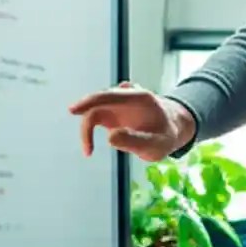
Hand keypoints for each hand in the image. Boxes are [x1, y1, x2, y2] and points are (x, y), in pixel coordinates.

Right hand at [68, 82, 196, 160]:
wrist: (172, 129)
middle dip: (86, 121)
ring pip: (94, 109)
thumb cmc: (166, 136)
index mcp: (140, 97)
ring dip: (87, 129)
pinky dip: (90, 129)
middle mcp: (127, 95)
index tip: (73, 111)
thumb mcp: (157, 144)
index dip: (89, 101)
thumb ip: (136, 141)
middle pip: (98, 102)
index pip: (110, 95)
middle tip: (87, 148)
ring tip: (89, 151)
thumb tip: (110, 136)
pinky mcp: (113, 111)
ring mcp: (119, 102)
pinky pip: (96, 115)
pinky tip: (93, 146)